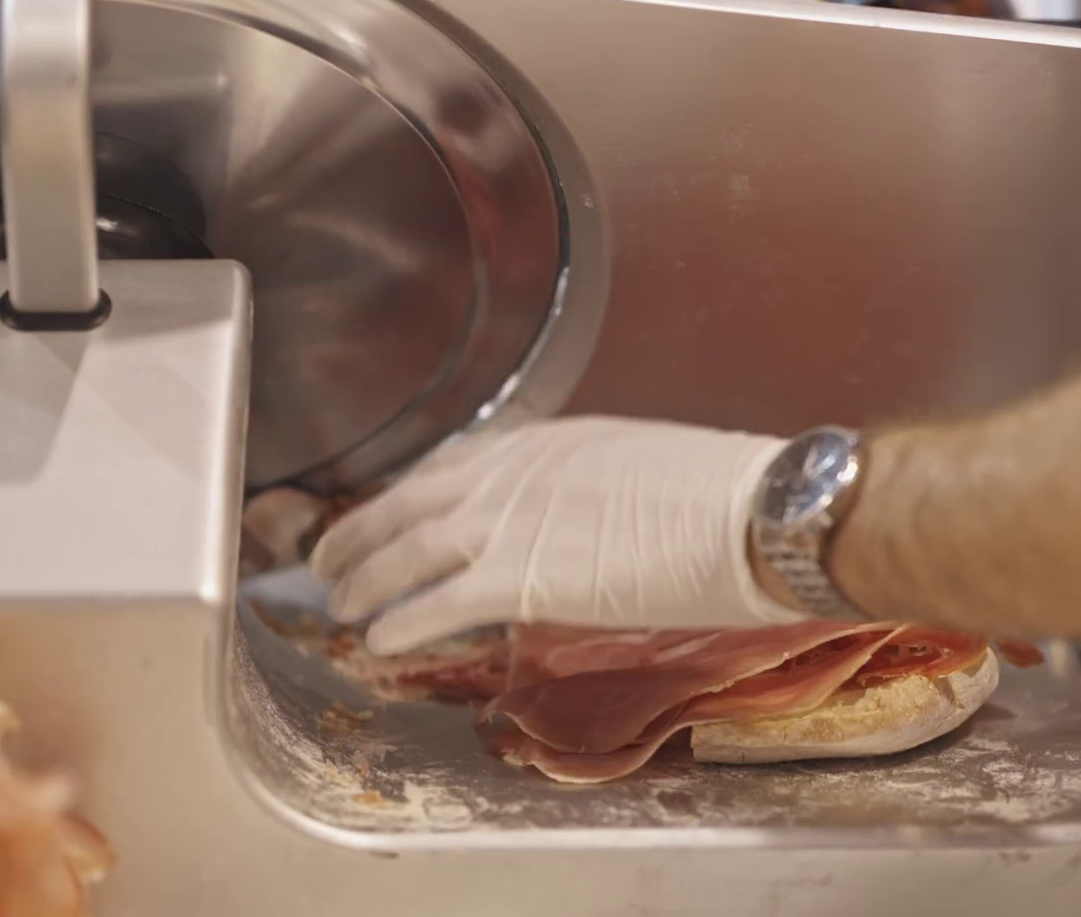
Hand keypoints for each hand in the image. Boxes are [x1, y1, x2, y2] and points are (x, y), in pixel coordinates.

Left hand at [309, 417, 806, 655]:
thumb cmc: (722, 494)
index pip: (453, 465)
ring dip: (364, 580)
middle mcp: (512, 471)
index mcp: (546, 440)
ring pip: (407, 552)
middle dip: (361, 532)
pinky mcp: (518, 578)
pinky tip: (379, 641)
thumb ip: (586, 489)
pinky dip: (399, 623)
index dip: (409, 494)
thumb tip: (580, 520)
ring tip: (339, 604)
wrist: (750, 512)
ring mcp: (509, 522)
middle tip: (330, 559)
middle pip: (409, 502)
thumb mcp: (638, 467)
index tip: (389, 511)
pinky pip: (435, 604)